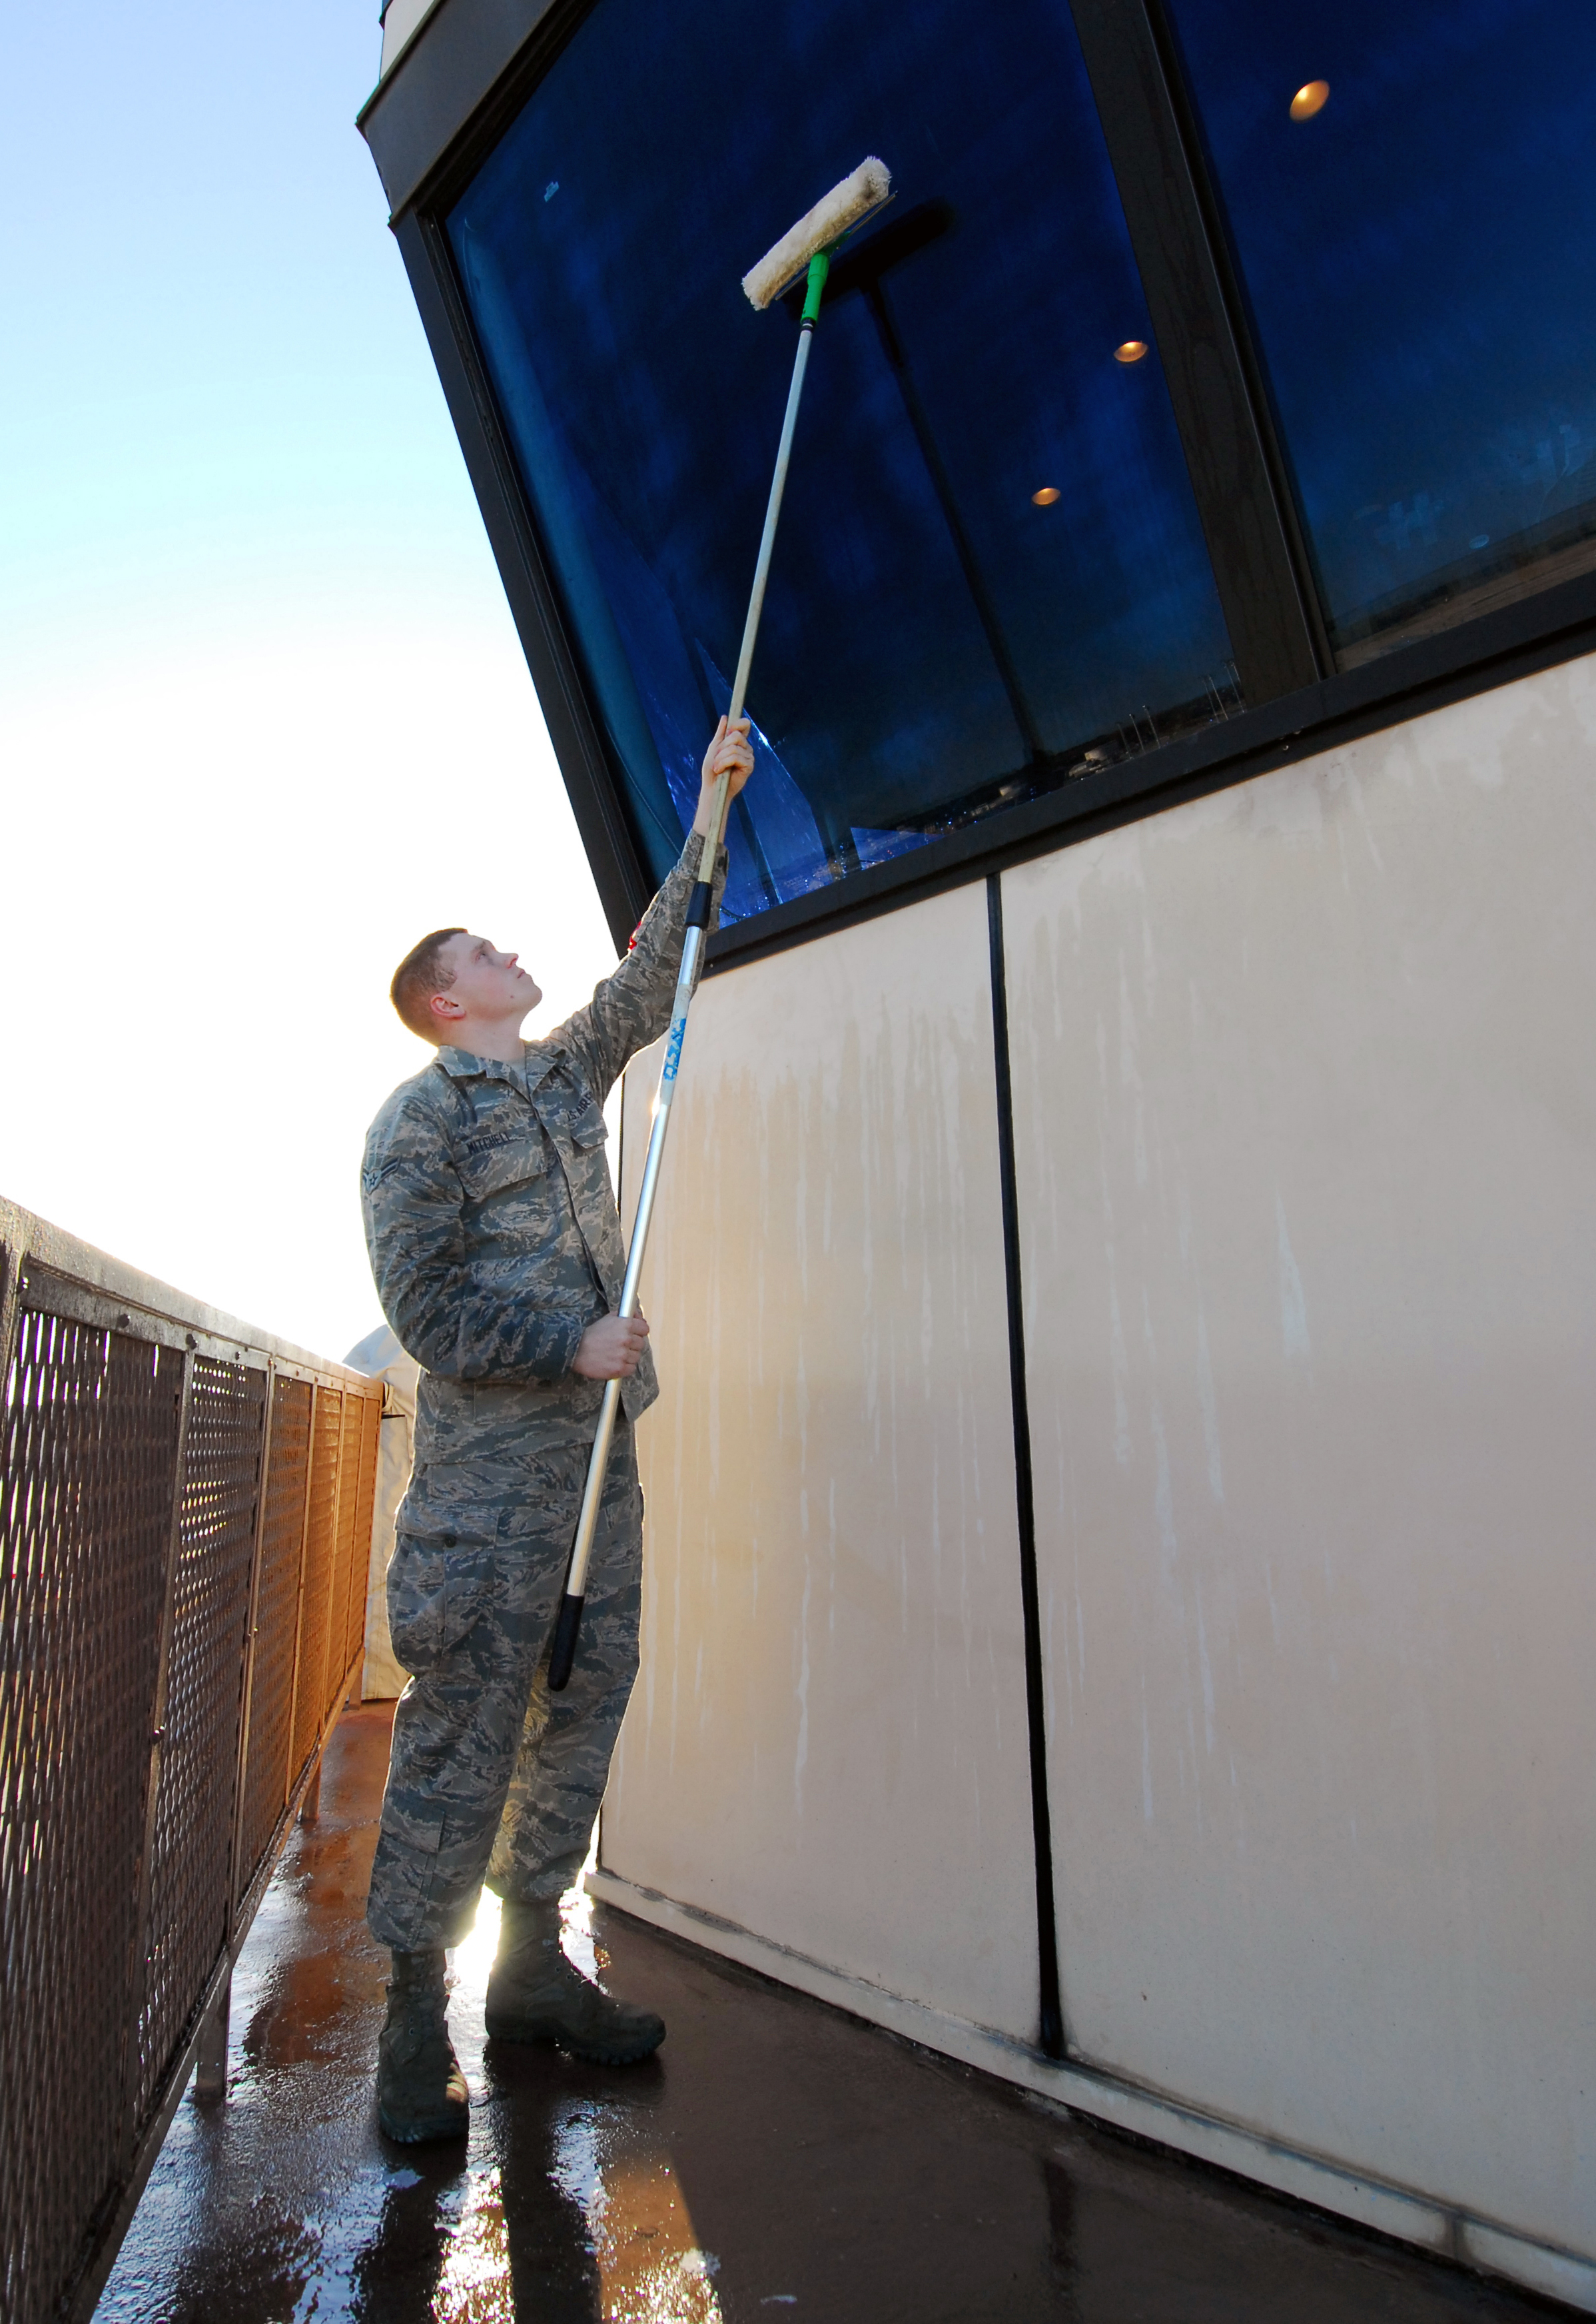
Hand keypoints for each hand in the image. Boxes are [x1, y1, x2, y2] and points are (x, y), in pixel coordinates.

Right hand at [572, 1312, 649, 1379]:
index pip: (645, 1329)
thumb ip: (626, 1316)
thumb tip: (639, 1317)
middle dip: (633, 1345)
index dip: (640, 1332)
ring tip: (616, 1355)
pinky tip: (616, 1363)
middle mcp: (627, 1339)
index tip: (635, 1334)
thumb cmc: (592, 1334)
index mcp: (626, 1325)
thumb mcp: (609, 1318)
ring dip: (629, 1356)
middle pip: (641, 1344)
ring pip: (636, 1357)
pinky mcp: (619, 1368)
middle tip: (621, 1346)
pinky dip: (625, 1367)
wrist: (576, 1350)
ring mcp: (623, 1355)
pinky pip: (631, 1368)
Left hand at [692, 715, 753, 835]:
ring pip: (734, 748)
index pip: (745, 725)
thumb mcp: (714, 748)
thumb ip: (720, 733)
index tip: (728, 731)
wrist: (712, 787)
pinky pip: (736, 757)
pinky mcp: (749, 766)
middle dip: (722, 747)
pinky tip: (720, 770)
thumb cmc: (712, 769)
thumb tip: (725, 717)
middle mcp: (746, 748)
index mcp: (739, 741)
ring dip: (720, 758)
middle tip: (716, 758)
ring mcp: (749, 757)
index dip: (738, 723)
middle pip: (736, 735)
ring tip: (717, 767)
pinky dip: (724, 763)